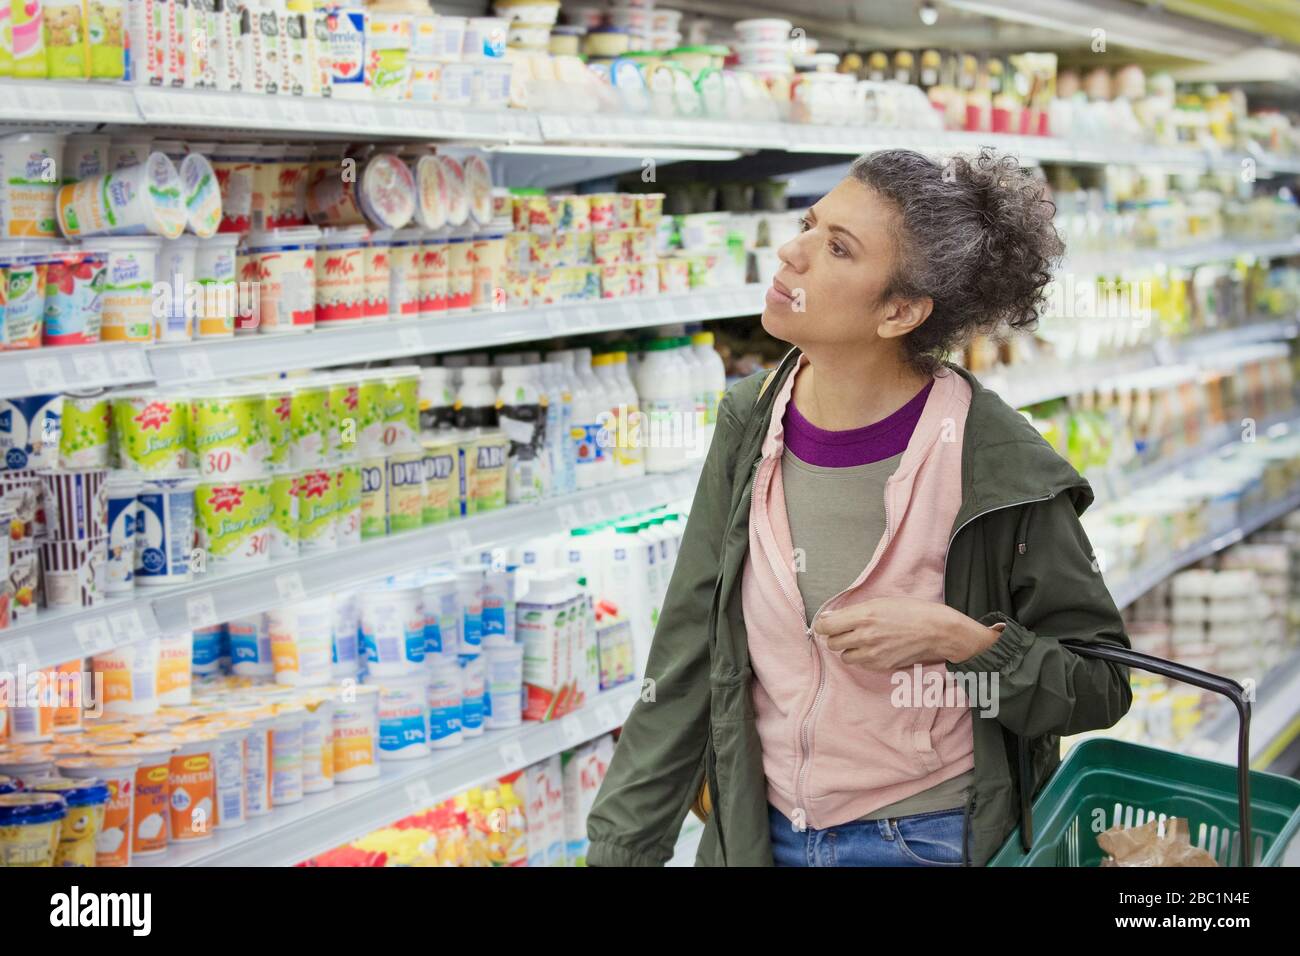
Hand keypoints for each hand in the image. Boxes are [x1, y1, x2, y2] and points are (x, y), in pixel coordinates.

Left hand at [813, 597, 1002, 671]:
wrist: (937, 631)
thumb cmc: (911, 611)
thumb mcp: (880, 602)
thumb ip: (852, 611)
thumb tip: (829, 618)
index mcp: (863, 616)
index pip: (825, 626)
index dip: (823, 624)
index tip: (827, 622)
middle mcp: (865, 636)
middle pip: (832, 642)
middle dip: (836, 636)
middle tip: (846, 630)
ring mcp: (873, 654)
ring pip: (844, 656)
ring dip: (848, 648)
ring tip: (862, 639)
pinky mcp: (881, 666)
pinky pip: (860, 664)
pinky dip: (862, 657)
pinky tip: (874, 648)